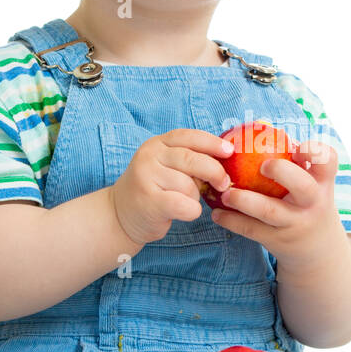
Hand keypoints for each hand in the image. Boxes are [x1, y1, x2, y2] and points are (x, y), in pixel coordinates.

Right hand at [109, 129, 233, 247]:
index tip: (230, 152)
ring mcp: (146, 177)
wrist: (120, 214)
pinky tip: (186, 212)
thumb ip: (189, 159)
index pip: (189, 137)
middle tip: (224, 184)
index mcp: (157, 144)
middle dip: (214, 172)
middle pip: (192, 160)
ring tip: (185, 201)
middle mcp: (149, 156)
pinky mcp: (149, 201)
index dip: (212, 143)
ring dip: (195, 197)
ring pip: (189, 185)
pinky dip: (192, 210)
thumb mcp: (166, 166)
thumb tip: (226, 160)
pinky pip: (184, 204)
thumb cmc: (153, 190)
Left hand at [210, 135, 343, 271]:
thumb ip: (294, 161)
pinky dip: (231, 221)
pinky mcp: (278, 241)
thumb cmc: (307, 203)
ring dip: (244, 200)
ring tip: (225, 192)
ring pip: (269, 211)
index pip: (327, 161)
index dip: (314, 151)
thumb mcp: (313, 184)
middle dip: (281, 172)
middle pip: (302, 186)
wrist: (318, 249)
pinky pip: (252, 229)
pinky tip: (217, 213)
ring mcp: (296, 224)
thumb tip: (258, 125)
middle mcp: (313, 203)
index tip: (296, 146)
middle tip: (262, 165)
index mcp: (322, 183)